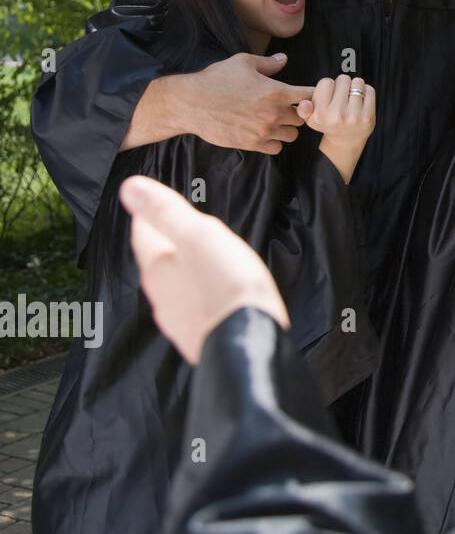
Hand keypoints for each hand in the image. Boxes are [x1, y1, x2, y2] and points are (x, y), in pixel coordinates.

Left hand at [120, 174, 287, 365]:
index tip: (155, 199)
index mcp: (157, 268)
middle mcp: (161, 297)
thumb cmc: (226, 285)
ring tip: (205, 260)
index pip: (143, 233)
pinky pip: (196, 308)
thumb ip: (166, 211)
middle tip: (185, 228)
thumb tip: (129, 187)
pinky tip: (217, 296)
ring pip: (176, 288)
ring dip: (186, 272)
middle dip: (169, 244)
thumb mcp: (199, 236)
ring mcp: (179, 321)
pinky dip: (202, 296)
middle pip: (158, 262)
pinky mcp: (200, 338)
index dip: (148, 213)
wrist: (247, 346)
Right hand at [183, 53, 317, 154]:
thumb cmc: (216, 79)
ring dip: (287, 128)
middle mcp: (275, 113)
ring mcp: (265, 131)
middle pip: (303, 117)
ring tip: (275, 121)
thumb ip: (268, 63)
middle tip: (285, 107)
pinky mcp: (253, 144)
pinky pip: (277, 148)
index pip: (310, 96)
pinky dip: (274, 142)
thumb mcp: (243, 62)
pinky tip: (264, 132)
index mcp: (277, 92)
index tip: (305, 94)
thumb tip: (283, 59)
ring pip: (293, 135)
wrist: (192, 103)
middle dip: (298, 111)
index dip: (312, 94)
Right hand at [298, 75, 375, 182]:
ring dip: (354, 86)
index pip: (326, 82)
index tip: (329, 95)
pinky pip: (370, 90)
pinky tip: (360, 101)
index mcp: (321, 115)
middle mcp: (337, 116)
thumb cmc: (327, 123)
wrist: (346, 140)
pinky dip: (366, 92)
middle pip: (343, 79)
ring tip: (350, 97)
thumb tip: (304, 104)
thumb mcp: (310, 118)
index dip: (329, 86)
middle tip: (341, 97)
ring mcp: (354, 117)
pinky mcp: (369, 117)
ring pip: (357, 82)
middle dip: (342, 85)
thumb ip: (303, 109)